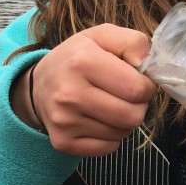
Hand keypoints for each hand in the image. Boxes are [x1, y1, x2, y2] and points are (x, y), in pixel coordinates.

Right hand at [11, 24, 155, 155]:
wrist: (39, 85)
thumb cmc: (78, 58)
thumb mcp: (103, 36)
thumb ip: (133, 42)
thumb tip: (147, 65)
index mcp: (82, 61)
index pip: (137, 89)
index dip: (146, 86)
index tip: (138, 81)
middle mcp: (70, 93)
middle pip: (133, 116)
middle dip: (138, 106)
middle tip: (126, 95)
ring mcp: (65, 121)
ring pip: (123, 133)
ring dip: (125, 120)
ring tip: (111, 105)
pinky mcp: (63, 142)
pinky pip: (109, 147)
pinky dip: (111, 136)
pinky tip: (100, 119)